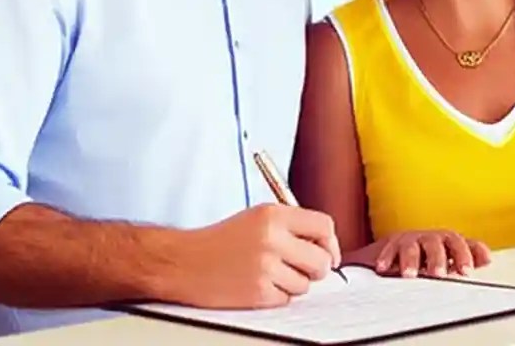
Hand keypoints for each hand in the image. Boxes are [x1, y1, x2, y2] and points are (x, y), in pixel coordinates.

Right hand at [164, 204, 340, 308]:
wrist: (184, 262)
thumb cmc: (221, 240)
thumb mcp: (258, 217)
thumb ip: (293, 225)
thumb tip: (327, 244)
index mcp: (273, 215)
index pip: (324, 226)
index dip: (330, 242)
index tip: (327, 252)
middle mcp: (272, 239)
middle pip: (322, 260)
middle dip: (317, 268)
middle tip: (303, 268)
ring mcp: (265, 267)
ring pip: (305, 284)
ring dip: (293, 283)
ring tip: (268, 273)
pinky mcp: (258, 292)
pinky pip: (286, 299)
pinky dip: (276, 295)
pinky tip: (257, 284)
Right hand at [373, 230, 491, 278]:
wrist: (400, 246)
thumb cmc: (430, 253)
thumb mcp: (450, 255)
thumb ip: (468, 256)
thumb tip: (487, 258)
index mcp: (447, 240)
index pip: (459, 243)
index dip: (464, 255)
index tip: (467, 271)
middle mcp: (429, 238)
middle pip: (436, 244)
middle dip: (437, 259)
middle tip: (439, 275)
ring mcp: (410, 240)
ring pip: (411, 247)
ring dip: (411, 261)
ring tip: (410, 275)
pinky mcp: (391, 245)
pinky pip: (388, 251)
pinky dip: (386, 259)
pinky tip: (384, 268)